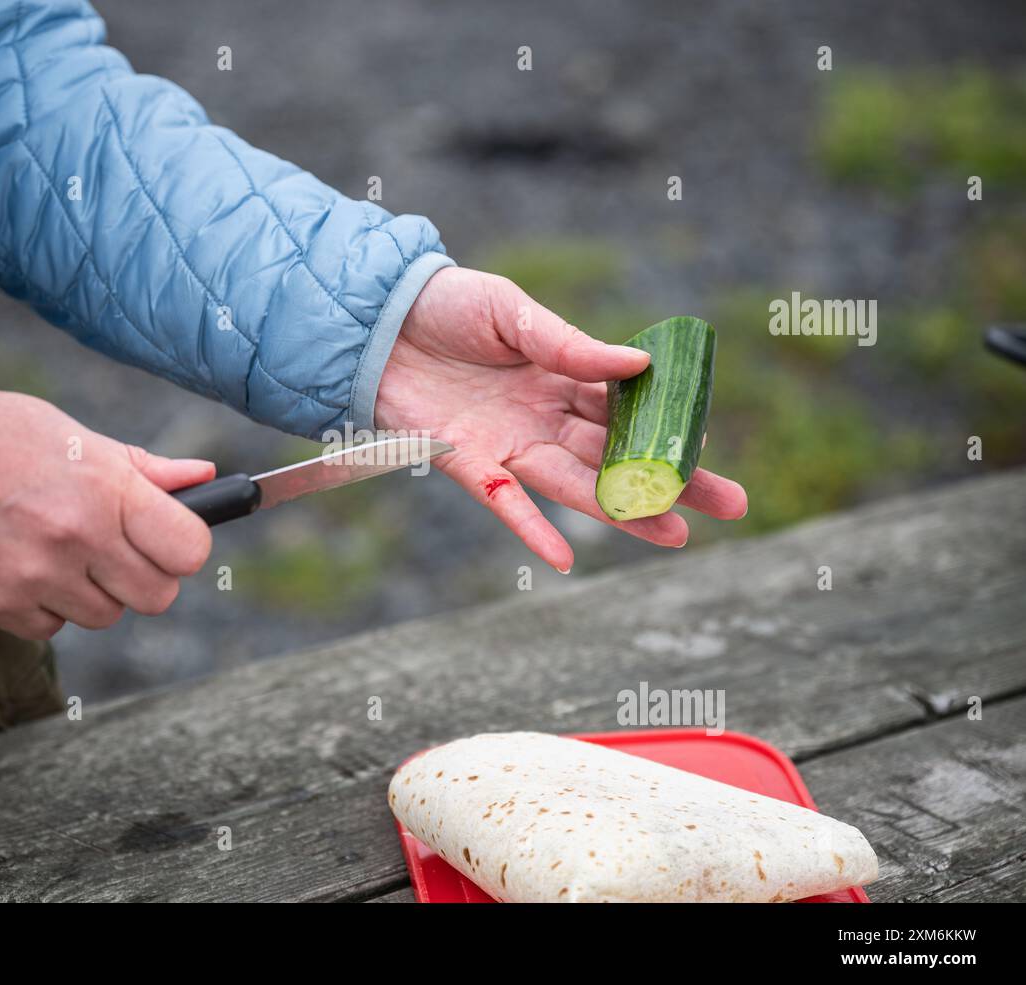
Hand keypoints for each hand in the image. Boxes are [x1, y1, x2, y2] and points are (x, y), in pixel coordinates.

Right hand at [0, 387, 213, 638]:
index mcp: (107, 489)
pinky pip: (52, 626)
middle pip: (157, 596)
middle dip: (145, 576)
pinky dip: (45, 605)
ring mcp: (39, 576)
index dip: (185, 545)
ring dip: (92, 591)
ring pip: (105, 615)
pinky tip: (22, 564)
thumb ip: (143, 468)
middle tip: (116, 549)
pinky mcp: (1, 606)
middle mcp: (79, 537)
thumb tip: (202, 478)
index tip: (169, 536)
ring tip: (58, 549)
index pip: (189, 549)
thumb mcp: (73, 436)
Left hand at [375, 267, 747, 571]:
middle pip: (617, 456)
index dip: (668, 428)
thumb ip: (569, 344)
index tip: (709, 445)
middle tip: (729, 507)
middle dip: (671, 481)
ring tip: (675, 536)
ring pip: (576, 485)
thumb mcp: (514, 311)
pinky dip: (532, 530)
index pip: (627, 409)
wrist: (377, 317)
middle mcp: (543, 417)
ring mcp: (508, 444)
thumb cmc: (447, 304)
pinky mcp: (466, 463)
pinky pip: (504, 504)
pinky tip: (566, 559)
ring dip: (622, 512)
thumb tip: (640, 366)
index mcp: (561, 376)